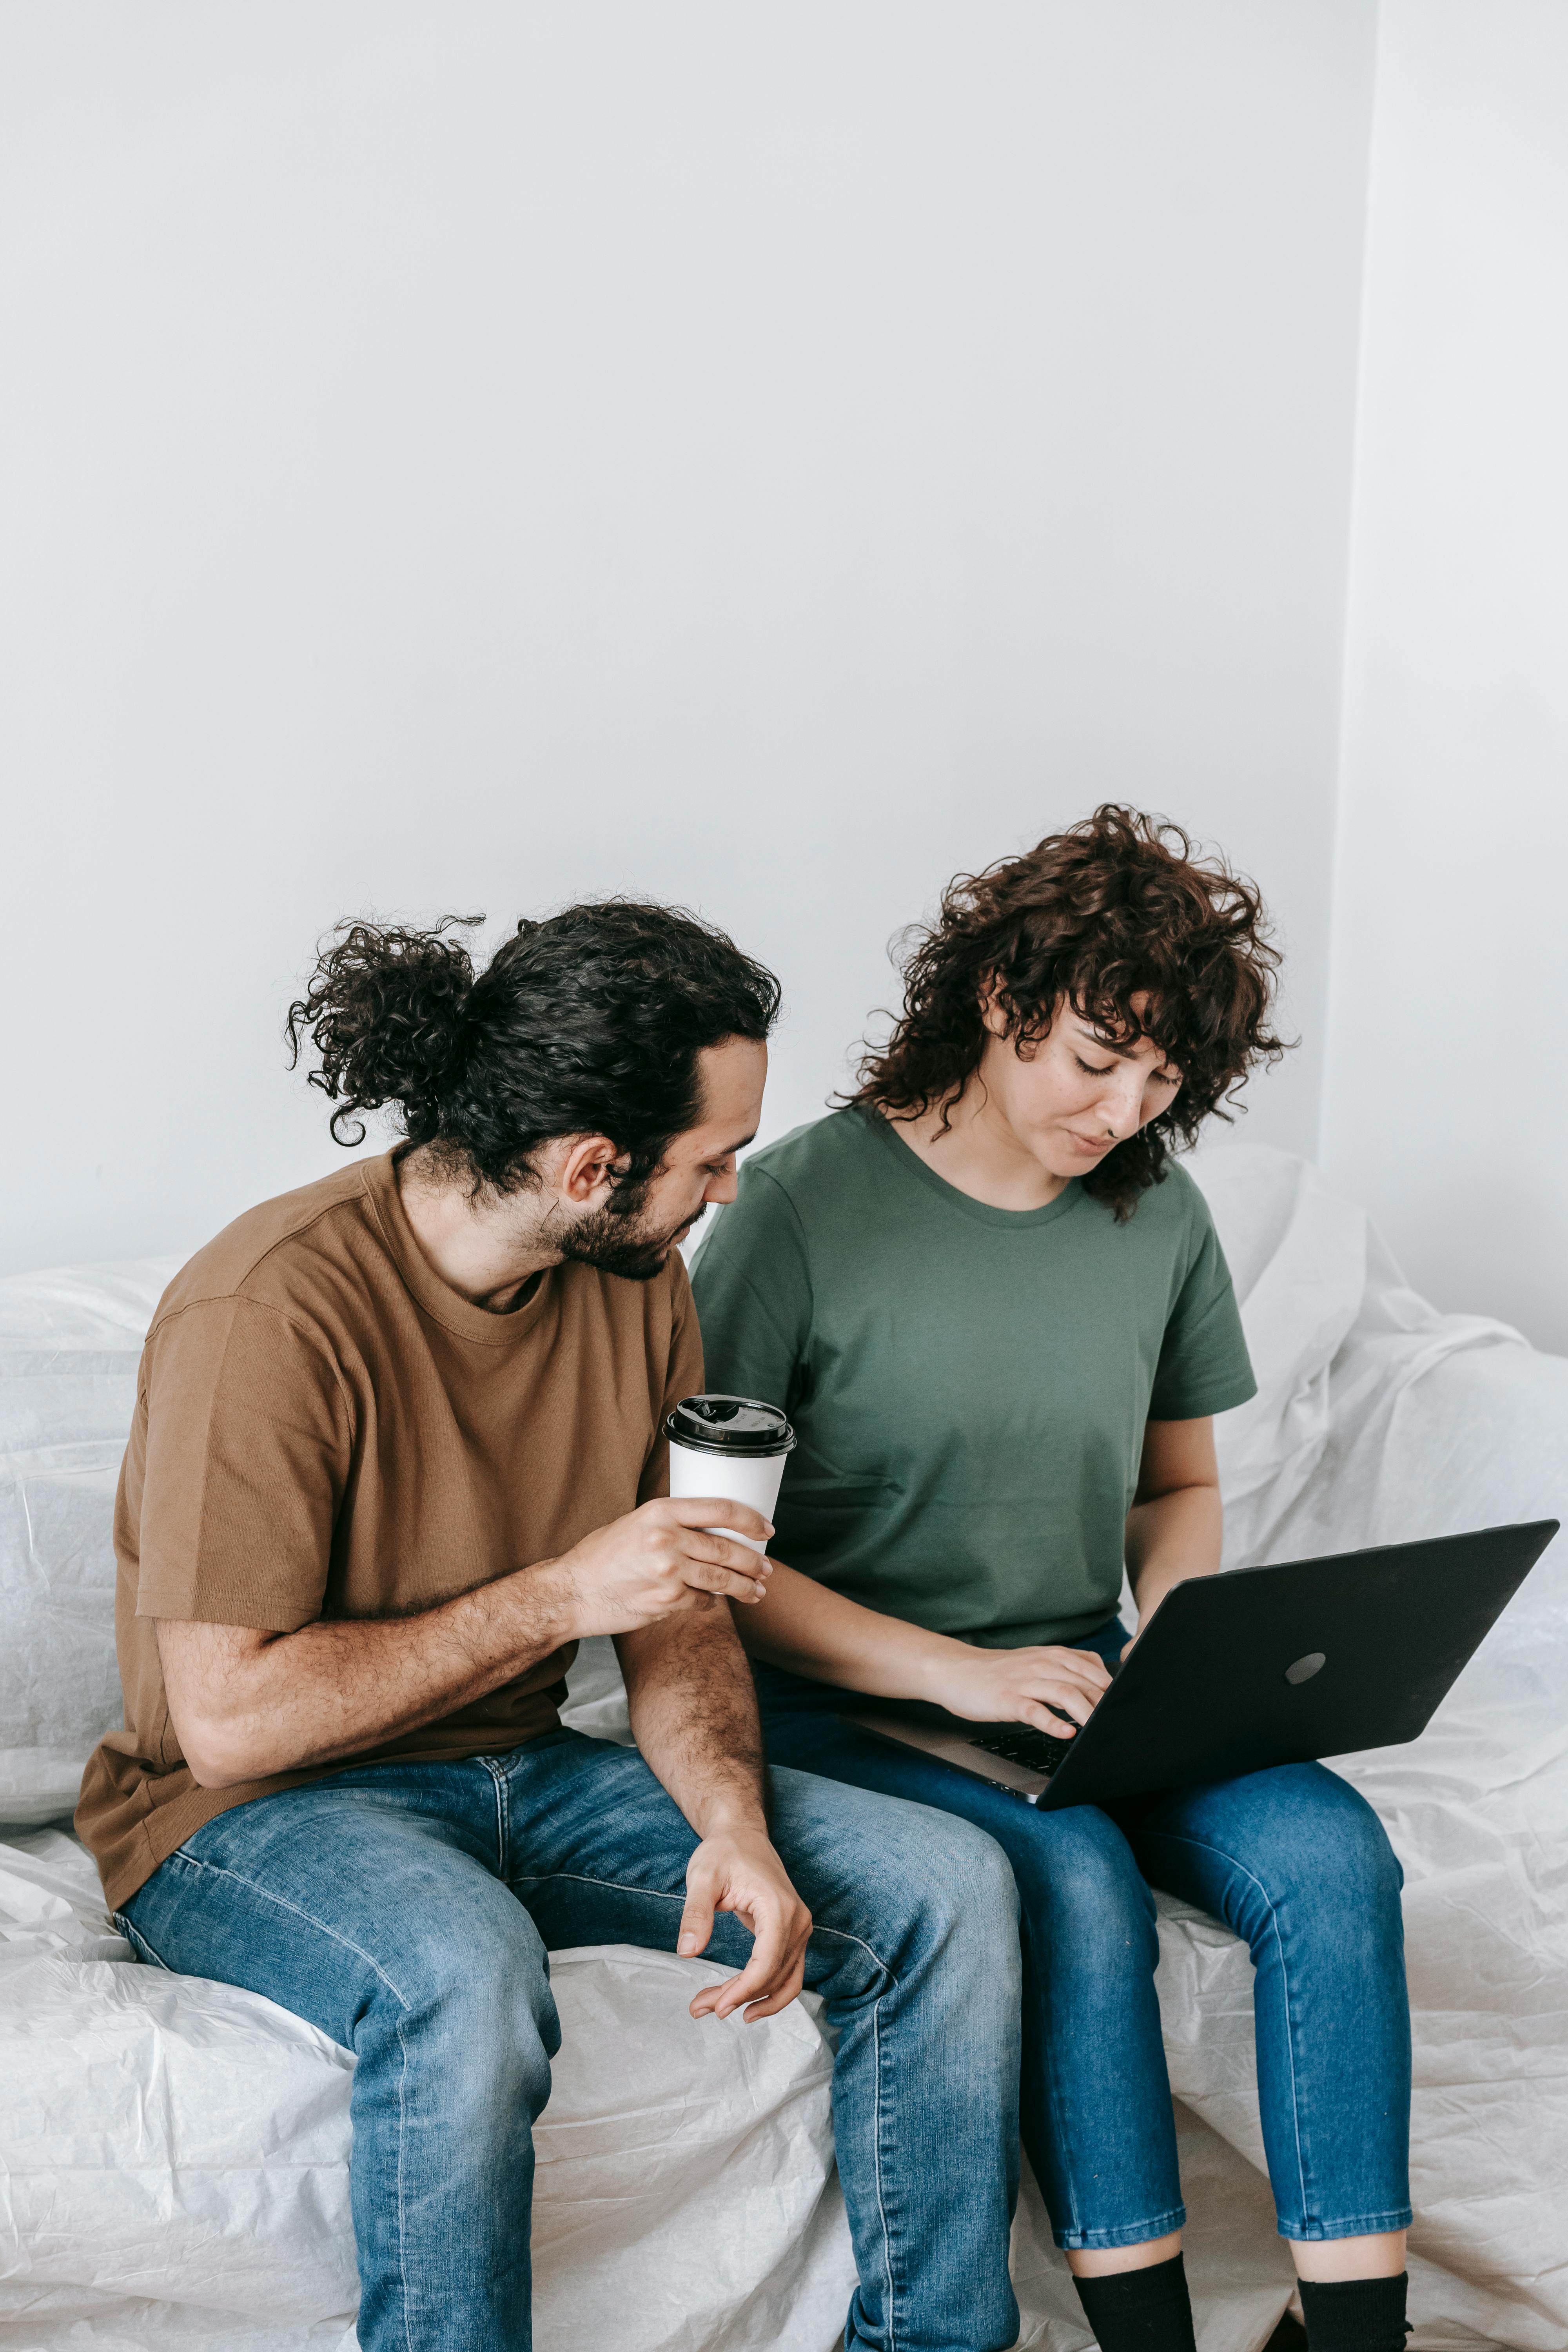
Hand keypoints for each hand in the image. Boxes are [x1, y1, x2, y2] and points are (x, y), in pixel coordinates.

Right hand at [551, 1498, 775, 1639]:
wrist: (573, 1592)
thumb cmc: (601, 1556)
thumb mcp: (634, 1523)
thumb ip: (670, 1523)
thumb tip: (711, 1528)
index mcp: (660, 1512)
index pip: (720, 1509)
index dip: (750, 1519)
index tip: (766, 1529)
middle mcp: (667, 1539)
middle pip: (726, 1548)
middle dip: (753, 1561)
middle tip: (766, 1569)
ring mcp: (668, 1572)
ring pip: (721, 1579)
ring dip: (745, 1586)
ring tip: (757, 1591)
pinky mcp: (667, 1601)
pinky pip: (702, 1601)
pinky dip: (710, 1602)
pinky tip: (713, 1601)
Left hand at [678, 1823, 813, 2023]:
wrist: (742, 1834)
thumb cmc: (723, 1852)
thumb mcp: (702, 1877)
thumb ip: (696, 1913)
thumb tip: (687, 1952)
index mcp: (779, 1907)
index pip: (767, 1963)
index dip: (743, 1990)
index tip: (716, 2008)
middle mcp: (797, 1921)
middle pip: (773, 1975)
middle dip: (737, 1997)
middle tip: (699, 2008)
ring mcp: (799, 1928)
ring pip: (784, 1980)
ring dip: (753, 2000)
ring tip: (714, 2008)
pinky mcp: (792, 1933)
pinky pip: (788, 1972)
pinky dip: (769, 1992)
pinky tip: (746, 2005)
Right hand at [931, 1642, 1112, 1739]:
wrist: (957, 1671)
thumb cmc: (999, 1671)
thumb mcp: (1037, 1660)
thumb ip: (1067, 1666)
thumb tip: (1101, 1678)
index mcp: (1052, 1655)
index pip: (1093, 1669)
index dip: (1112, 1690)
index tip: (1124, 1708)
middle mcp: (1042, 1664)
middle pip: (1084, 1682)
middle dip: (1105, 1704)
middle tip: (1118, 1724)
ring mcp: (1025, 1682)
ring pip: (1065, 1693)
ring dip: (1086, 1712)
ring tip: (1099, 1730)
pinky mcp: (1008, 1699)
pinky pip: (1035, 1711)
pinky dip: (1053, 1723)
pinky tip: (1066, 1734)